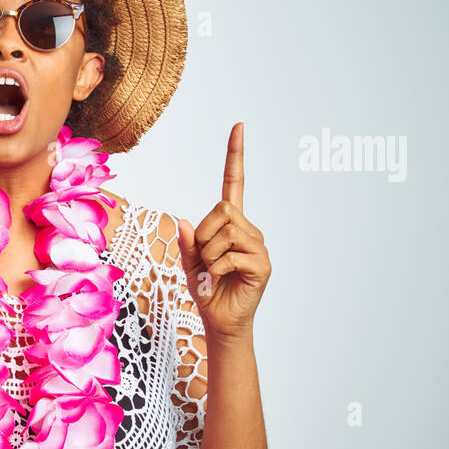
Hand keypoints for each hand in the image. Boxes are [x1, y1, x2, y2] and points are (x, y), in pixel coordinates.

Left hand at [176, 122, 271, 345]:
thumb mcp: (189, 263)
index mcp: (230, 223)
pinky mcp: (263, 264)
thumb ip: (187, 243)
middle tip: (205, 259)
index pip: (234, 183)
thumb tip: (185, 222)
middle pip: (222, 209)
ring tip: (213, 273)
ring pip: (225, 232)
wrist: (220, 321)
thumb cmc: (206, 289)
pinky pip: (230, 255)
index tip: (238, 126)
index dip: (235, 155)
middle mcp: (248, 229)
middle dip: (204, 234)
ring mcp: (258, 246)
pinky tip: (220, 281)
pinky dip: (216, 270)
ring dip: (209, 255)